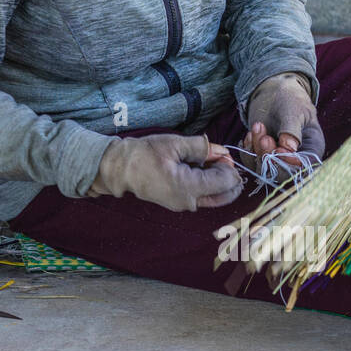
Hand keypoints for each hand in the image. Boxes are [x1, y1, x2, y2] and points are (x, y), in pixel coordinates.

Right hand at [88, 134, 241, 211]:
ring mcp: (183, 206)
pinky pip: (202, 197)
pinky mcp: (179, 203)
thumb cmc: (144, 155)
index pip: (225, 182)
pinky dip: (209, 185)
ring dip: (220, 182)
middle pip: (224, 196)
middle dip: (229, 178)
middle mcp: (189, 202)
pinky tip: (202, 170)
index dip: (229, 166)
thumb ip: (202, 148)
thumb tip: (222, 151)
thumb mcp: (175, 144)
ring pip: (215, 198)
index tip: (223, 153)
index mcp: (188, 188)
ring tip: (212, 163)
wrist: (121, 169)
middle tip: (222, 159)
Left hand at [243, 73, 324, 169]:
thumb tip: (289, 147)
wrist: (274, 93)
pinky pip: (252, 163)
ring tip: (258, 127)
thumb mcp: (294, 110)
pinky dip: (248, 151)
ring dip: (257, 151)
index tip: (278, 149)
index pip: (305, 166)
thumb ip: (292, 129)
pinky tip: (251, 134)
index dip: (291, 163)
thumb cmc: (290, 99)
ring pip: (265, 169)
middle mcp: (297, 158)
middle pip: (283, 172)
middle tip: (265, 137)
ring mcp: (278, 159)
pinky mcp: (263, 157)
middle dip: (270, 157)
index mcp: (312, 148)